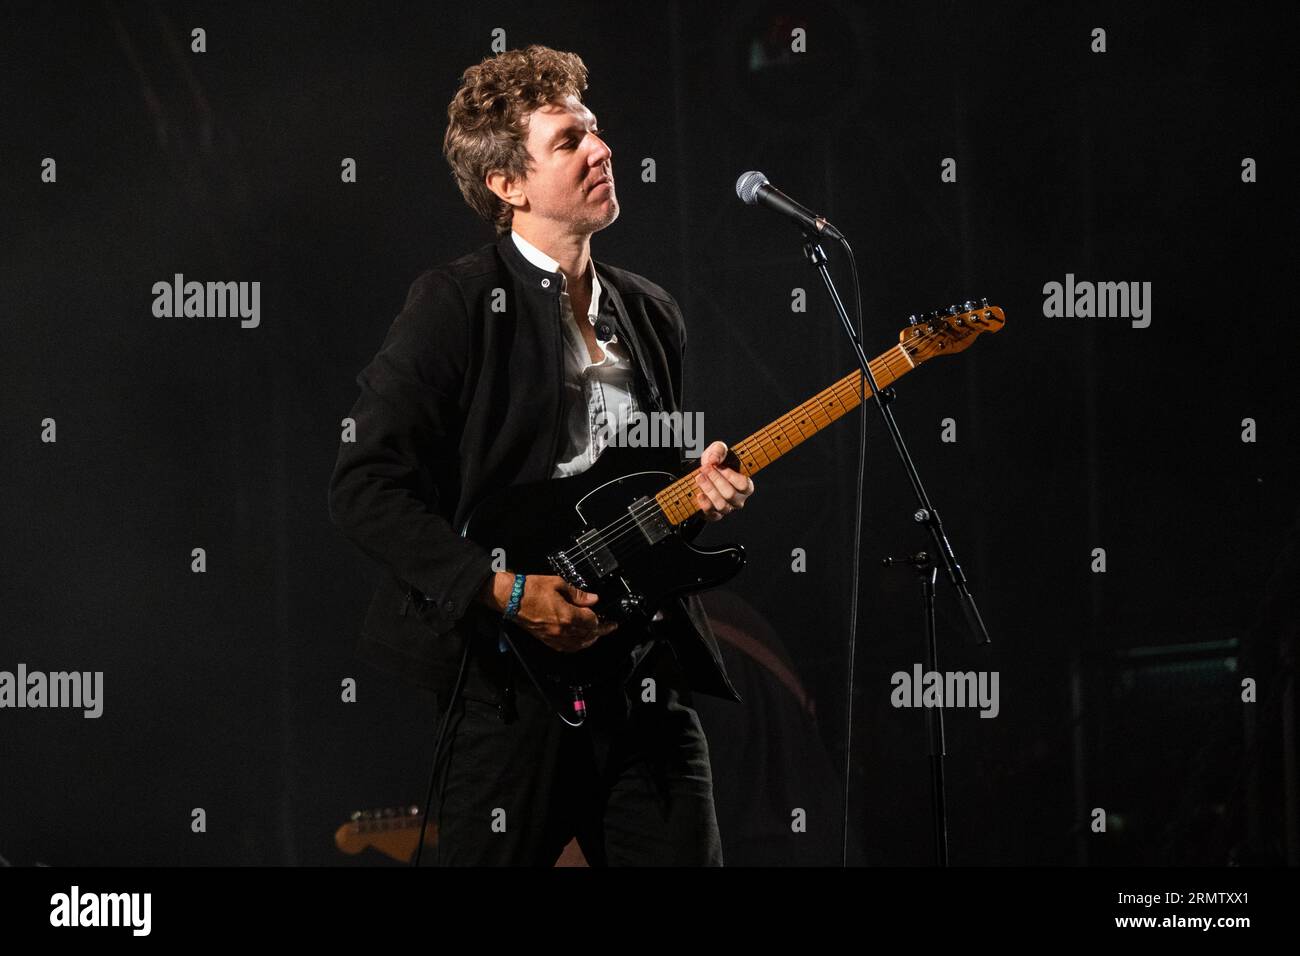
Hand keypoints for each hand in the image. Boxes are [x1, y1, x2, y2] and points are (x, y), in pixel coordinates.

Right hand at [478, 572, 617, 652]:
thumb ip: (578, 594)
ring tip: (596, 636)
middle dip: (600, 631)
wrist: (511, 598)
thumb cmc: (532, 588)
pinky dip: (576, 646)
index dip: (601, 620)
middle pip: (587, 635)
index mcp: (567, 615)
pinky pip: (565, 648)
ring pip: (578, 645)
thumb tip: (593, 599)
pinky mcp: (546, 639)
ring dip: (589, 640)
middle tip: (608, 628)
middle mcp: (562, 630)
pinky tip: (579, 643)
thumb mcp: (558, 584)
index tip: (609, 620)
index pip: (591, 622)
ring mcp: (553, 637)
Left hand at [693, 440, 754, 521]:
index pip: (744, 485)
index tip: (718, 466)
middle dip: (716, 480)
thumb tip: (713, 460)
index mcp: (745, 485)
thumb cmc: (715, 464)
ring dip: (709, 490)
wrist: (702, 475)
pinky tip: (699, 494)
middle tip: (705, 469)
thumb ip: (719, 450)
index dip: (730, 475)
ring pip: (721, 505)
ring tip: (700, 478)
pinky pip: (712, 514)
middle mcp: (738, 499)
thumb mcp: (717, 451)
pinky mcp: (714, 515)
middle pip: (730, 494)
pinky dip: (704, 504)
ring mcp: (727, 508)